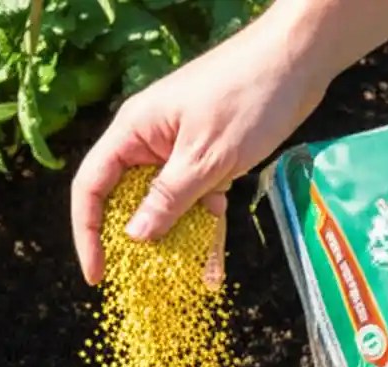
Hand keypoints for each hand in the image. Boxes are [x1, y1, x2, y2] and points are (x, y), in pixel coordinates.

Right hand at [69, 8, 330, 286]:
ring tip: (182, 283)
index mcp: (133, 132)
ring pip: (166, 207)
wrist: (300, 60)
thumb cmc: (248, 95)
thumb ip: (168, 198)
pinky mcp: (209, 159)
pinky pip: (197, 202)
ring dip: (174, 243)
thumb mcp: (206, 156)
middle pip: (125, 201)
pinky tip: (214, 268)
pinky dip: (205, 229)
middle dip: (133, 244)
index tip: (97, 273)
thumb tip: (133, 237)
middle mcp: (149, 143)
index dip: (87, 232)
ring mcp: (179, 152)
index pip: (92, 187)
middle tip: (138, 284)